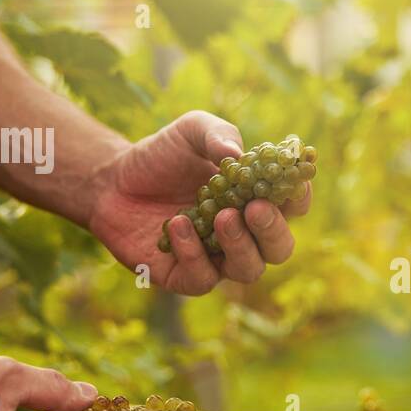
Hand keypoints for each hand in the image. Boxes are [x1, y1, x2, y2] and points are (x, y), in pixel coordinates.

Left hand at [87, 111, 311, 294]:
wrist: (112, 180)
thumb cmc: (162, 156)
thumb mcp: (191, 131)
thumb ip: (217, 135)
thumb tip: (235, 156)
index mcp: (256, 200)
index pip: (293, 207)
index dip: (299, 197)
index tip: (293, 182)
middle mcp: (244, 235)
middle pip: (279, 247)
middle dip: (272, 230)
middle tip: (255, 209)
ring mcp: (217, 259)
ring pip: (248, 270)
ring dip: (240, 246)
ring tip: (222, 217)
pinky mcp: (184, 276)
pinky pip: (202, 278)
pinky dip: (194, 253)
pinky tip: (179, 225)